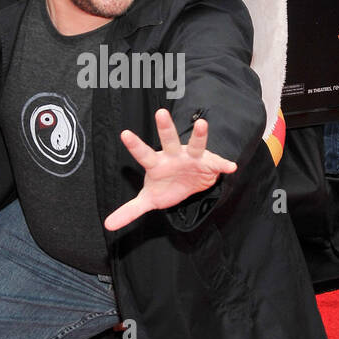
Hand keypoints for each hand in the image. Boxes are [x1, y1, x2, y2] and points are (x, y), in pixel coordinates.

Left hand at [104, 109, 236, 231]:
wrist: (192, 185)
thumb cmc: (166, 186)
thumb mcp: (148, 200)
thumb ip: (129, 210)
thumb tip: (108, 225)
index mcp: (157, 164)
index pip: (143, 154)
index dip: (135, 145)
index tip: (124, 133)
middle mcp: (174, 156)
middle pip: (169, 141)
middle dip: (165, 128)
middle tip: (160, 113)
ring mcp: (192, 158)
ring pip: (195, 145)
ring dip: (199, 136)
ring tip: (202, 125)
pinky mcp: (209, 164)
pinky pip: (217, 164)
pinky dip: (224, 165)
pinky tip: (230, 167)